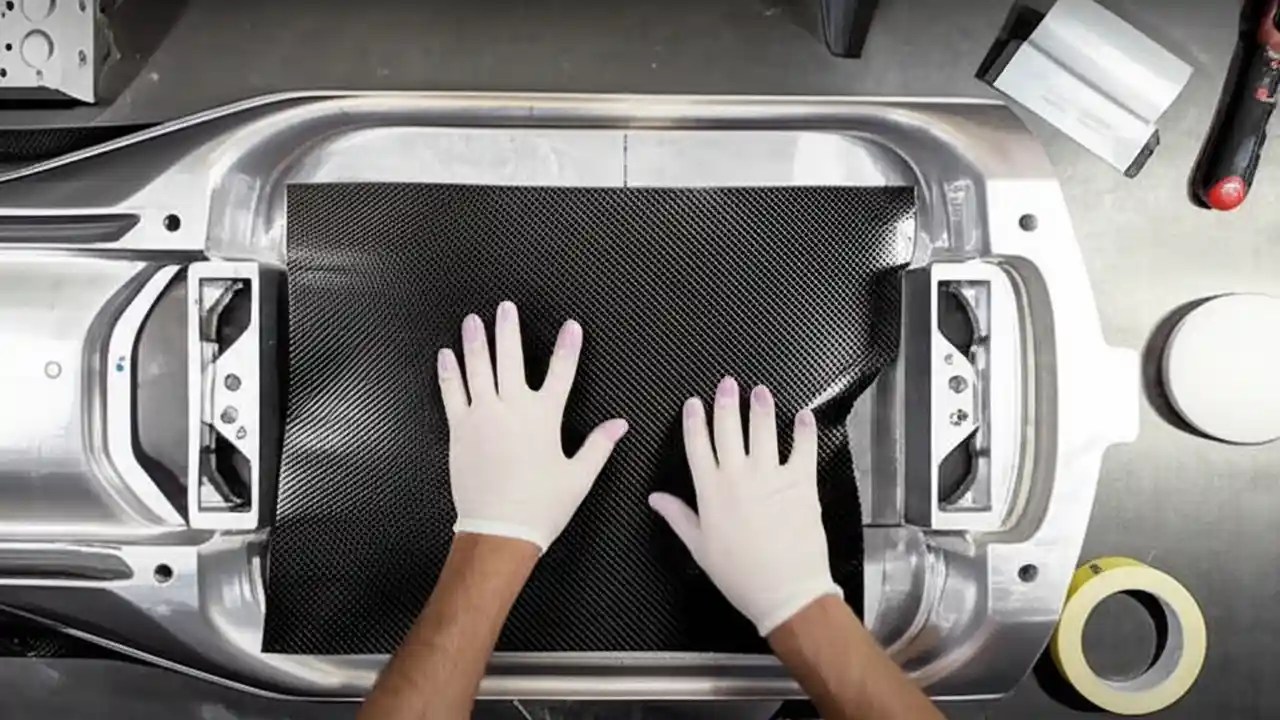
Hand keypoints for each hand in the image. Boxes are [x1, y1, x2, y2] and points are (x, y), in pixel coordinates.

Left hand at [437, 302, 628, 552]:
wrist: (500, 529)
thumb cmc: (541, 506)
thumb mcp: (579, 477)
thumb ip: (600, 446)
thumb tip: (621, 425)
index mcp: (545, 417)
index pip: (562, 371)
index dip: (568, 346)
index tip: (571, 325)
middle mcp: (513, 408)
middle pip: (512, 358)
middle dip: (509, 329)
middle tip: (506, 306)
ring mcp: (483, 416)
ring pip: (478, 368)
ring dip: (476, 341)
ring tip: (473, 319)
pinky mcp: (460, 429)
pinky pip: (452, 392)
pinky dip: (449, 371)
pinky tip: (446, 355)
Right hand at [648, 377, 840, 635]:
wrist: (785, 591)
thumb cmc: (739, 574)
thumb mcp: (699, 547)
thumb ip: (678, 516)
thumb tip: (654, 497)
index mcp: (710, 490)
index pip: (697, 445)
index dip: (694, 420)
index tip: (693, 402)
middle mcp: (738, 476)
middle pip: (728, 428)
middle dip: (725, 401)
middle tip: (727, 383)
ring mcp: (770, 476)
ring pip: (763, 429)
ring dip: (761, 406)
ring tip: (760, 390)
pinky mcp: (801, 482)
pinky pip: (803, 448)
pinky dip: (805, 429)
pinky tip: (804, 415)